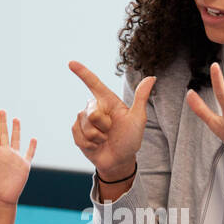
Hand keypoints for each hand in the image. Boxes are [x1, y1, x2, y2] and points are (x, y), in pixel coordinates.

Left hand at [0, 111, 35, 204]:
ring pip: (16, 140)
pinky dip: (31, 146)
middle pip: (3, 134)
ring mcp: (14, 159)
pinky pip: (29, 153)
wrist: (1, 200)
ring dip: (16, 130)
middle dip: (2, 122)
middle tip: (1, 111)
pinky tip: (33, 139)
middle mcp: (4, 154)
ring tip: (15, 119)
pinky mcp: (24, 165)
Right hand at [69, 60, 155, 178]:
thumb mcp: (138, 119)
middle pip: (92, 112)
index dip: (82, 73)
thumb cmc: (130, 139)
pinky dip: (90, 144)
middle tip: (111, 132)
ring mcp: (84, 120)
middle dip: (103, 126)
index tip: (71, 63)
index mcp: (108, 101)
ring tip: (104, 139)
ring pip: (85, 126)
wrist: (119, 161)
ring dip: (97, 137)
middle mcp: (94, 107)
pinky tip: (96, 145)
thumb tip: (152, 78)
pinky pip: (79, 136)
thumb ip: (141, 98)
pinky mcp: (77, 132)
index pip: (93, 83)